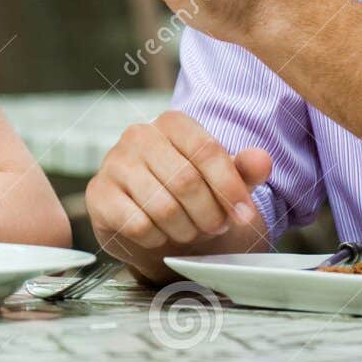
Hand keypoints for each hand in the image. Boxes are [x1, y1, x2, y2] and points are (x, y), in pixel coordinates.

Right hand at [85, 111, 271, 282]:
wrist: (149, 223)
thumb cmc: (189, 198)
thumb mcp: (222, 183)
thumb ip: (244, 170)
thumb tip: (263, 159)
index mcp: (173, 123)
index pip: (207, 151)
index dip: (230, 188)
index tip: (244, 215)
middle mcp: (139, 135)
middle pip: (186, 181)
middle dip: (208, 214)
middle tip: (214, 227)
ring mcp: (114, 163)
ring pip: (162, 206)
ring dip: (184, 230)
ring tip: (189, 230)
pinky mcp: (98, 194)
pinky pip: (137, 225)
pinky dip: (157, 239)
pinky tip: (159, 233)